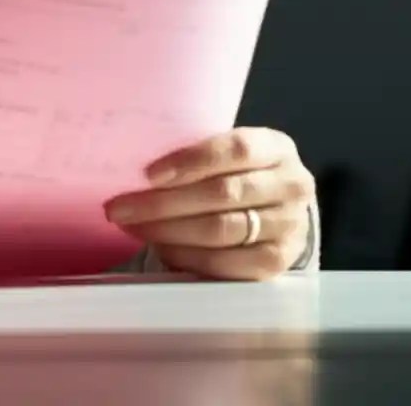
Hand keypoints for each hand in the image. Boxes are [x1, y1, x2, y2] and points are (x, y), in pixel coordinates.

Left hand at [103, 127, 314, 280]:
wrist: (275, 214)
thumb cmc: (234, 177)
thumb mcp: (225, 157)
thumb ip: (193, 158)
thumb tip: (131, 169)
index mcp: (276, 147)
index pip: (236, 149)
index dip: (191, 160)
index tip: (148, 174)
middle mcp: (292, 185)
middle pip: (223, 193)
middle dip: (162, 202)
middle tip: (119, 208)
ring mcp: (289, 226)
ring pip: (222, 229)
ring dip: (168, 230)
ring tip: (132, 227)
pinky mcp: (278, 262)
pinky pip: (227, 262)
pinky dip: (188, 256)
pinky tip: (160, 249)